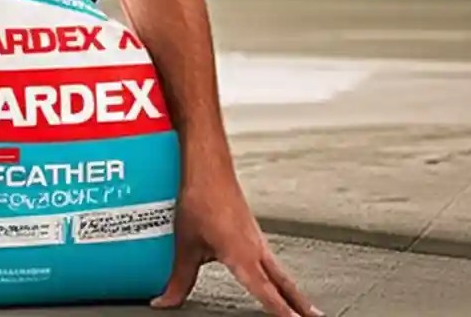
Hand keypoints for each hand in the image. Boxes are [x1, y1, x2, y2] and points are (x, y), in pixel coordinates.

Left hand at [152, 175, 322, 316]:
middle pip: (284, 284)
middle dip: (300, 304)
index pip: (267, 292)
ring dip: (292, 290)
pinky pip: (270, 258)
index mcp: (243, 255)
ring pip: (279, 271)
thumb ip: (179, 278)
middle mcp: (256, 249)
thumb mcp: (185, 245)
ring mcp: (256, 239)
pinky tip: (275, 275)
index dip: (281, 311)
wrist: (208, 168)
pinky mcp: (251, 230)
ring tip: (303, 306)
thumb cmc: (200, 199)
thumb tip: (167, 301)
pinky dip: (279, 274)